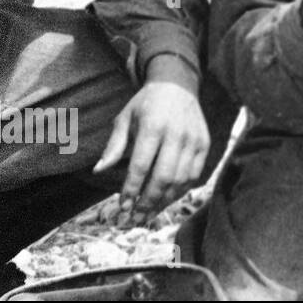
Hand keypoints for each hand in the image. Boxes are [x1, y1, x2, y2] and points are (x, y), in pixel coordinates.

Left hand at [93, 56, 209, 222]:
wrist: (178, 85)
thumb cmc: (146, 104)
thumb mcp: (125, 118)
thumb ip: (114, 146)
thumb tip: (98, 171)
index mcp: (153, 126)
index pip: (141, 165)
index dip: (131, 189)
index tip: (122, 206)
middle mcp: (177, 134)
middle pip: (163, 177)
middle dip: (148, 201)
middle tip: (135, 217)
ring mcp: (194, 140)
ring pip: (180, 180)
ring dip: (164, 201)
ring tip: (149, 214)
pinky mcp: (204, 144)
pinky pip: (193, 175)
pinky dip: (180, 191)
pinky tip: (166, 199)